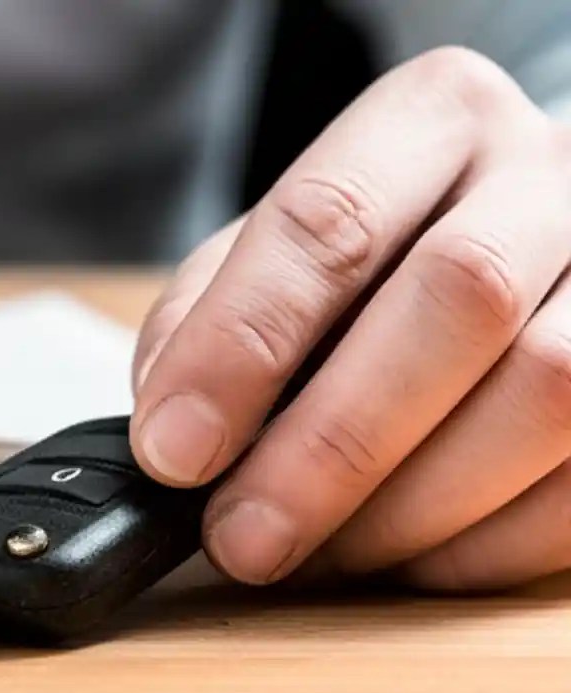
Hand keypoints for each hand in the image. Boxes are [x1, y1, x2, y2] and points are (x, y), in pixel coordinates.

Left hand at [131, 47, 570, 590]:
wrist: (513, 241)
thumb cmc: (368, 256)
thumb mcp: (267, 251)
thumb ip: (208, 318)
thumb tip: (175, 433)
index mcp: (431, 119)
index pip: (331, 219)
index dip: (243, 345)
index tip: (176, 450)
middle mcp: (545, 175)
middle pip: (459, 297)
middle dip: (332, 443)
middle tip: (243, 537)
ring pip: (546, 390)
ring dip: (410, 505)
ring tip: (316, 553)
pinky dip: (482, 542)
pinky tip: (405, 556)